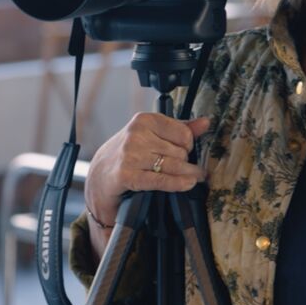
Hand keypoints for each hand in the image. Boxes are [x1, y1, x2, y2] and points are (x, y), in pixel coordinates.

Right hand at [84, 114, 209, 256]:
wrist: (100, 175)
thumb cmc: (128, 153)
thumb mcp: (151, 135)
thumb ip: (179, 128)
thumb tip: (205, 122)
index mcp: (144, 119)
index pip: (183, 133)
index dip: (187, 146)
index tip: (183, 152)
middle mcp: (136, 134)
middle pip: (180, 152)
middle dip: (185, 163)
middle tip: (185, 169)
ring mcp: (130, 154)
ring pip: (173, 166)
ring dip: (188, 175)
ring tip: (194, 179)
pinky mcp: (127, 175)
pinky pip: (161, 180)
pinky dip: (177, 183)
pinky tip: (187, 184)